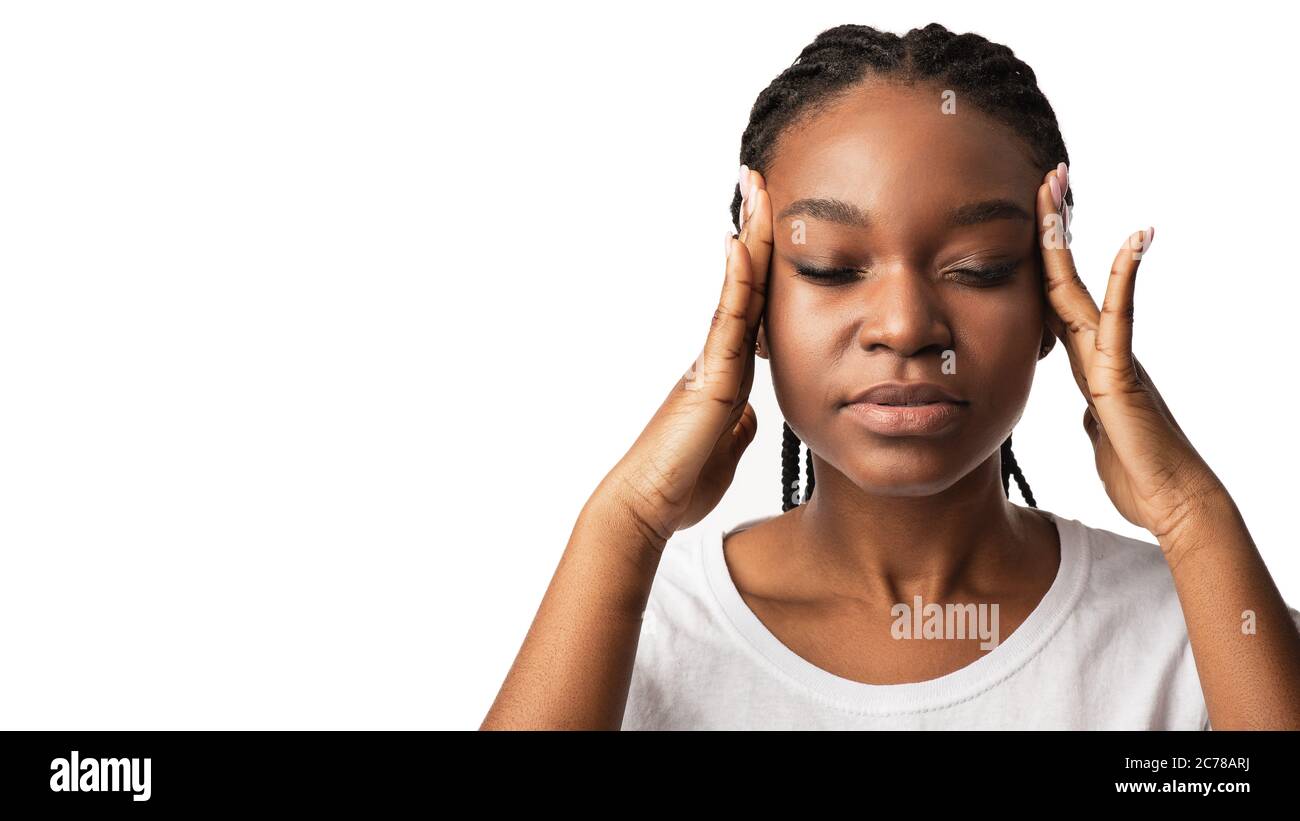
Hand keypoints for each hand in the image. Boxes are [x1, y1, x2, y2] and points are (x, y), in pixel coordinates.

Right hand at [603, 166, 772, 543]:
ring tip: (755, 188)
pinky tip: (741, 244)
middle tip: (759, 179)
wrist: (648, 506)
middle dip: (754, 229)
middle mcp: (718, 356)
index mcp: (727, 372)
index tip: (768, 220)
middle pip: (745, 281)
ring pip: (737, 288)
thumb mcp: (725, 447)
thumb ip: (737, 423)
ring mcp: (711, 362)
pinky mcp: (708, 378)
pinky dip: (736, 280)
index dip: (763, 261)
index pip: (754, 304)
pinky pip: (727, 321)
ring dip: (749, 236)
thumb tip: (750, 412)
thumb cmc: (680, 483)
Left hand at [1036, 164, 1224, 541]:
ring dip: (1067, 239)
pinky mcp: (1122, 376)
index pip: (1053, 299)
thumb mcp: (1099, 433)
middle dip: (1052, 227)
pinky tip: (1135, 241)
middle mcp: (1097, 349)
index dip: (1040, 259)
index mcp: (1083, 361)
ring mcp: (1110, 357)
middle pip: (1064, 278)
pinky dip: (1126, 280)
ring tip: (1060, 189)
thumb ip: (1091, 410)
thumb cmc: (1137, 471)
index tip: (1031, 219)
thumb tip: (1087, 406)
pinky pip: (1121, 321)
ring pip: (1082, 287)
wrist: (1170, 501)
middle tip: (1048, 176)